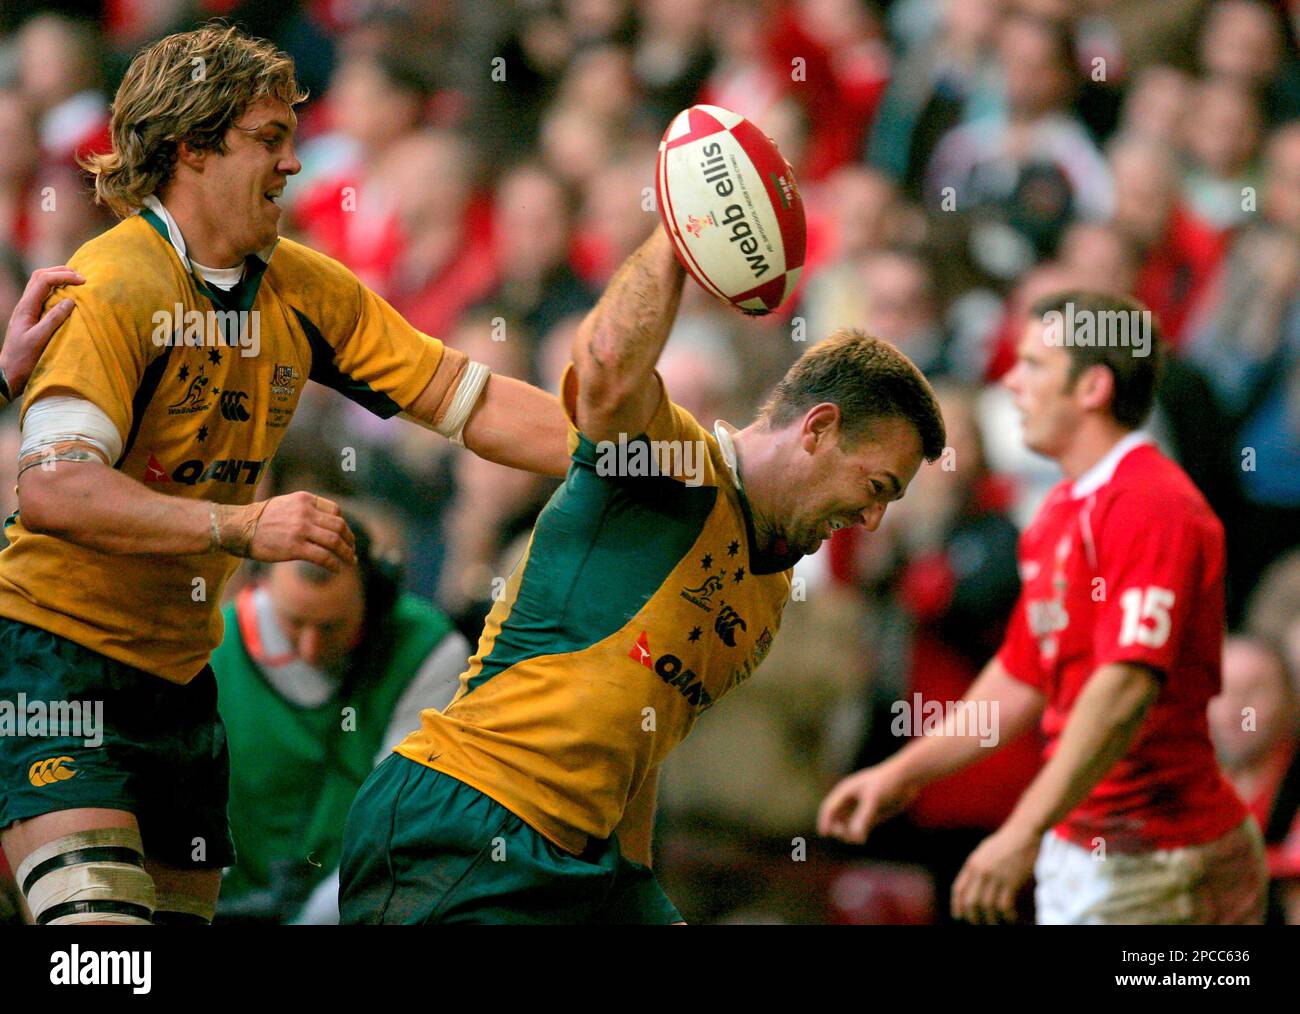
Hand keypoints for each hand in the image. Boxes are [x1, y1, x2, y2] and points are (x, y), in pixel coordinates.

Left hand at [0, 266, 84, 396]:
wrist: (9, 372)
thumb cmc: (23, 359)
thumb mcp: (39, 339)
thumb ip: (53, 319)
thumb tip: (70, 301)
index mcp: (26, 307)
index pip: (43, 280)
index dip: (63, 276)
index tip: (83, 281)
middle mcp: (25, 304)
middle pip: (40, 276)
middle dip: (61, 272)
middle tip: (82, 276)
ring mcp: (27, 309)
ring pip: (40, 284)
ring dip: (58, 278)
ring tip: (76, 281)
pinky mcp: (31, 316)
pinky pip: (43, 295)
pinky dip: (56, 289)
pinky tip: (67, 295)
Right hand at [241, 491, 356, 569]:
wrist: (239, 527)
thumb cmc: (261, 518)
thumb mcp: (286, 503)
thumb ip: (306, 509)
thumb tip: (326, 524)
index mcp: (305, 499)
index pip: (335, 510)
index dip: (343, 525)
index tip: (346, 536)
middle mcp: (305, 512)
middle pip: (339, 525)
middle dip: (349, 540)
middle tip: (352, 550)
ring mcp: (301, 530)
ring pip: (335, 541)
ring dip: (346, 553)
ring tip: (350, 561)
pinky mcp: (295, 547)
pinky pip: (323, 557)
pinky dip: (334, 564)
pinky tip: (337, 569)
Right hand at [816, 761, 916, 843]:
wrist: (906, 779)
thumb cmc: (887, 783)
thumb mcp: (873, 799)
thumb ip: (863, 817)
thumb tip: (855, 836)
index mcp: (846, 791)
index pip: (829, 808)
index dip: (825, 820)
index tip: (824, 833)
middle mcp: (850, 801)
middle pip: (835, 819)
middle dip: (837, 829)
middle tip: (844, 835)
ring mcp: (860, 809)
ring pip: (847, 826)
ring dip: (848, 834)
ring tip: (857, 838)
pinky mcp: (871, 817)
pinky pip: (859, 830)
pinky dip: (858, 835)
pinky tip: (862, 839)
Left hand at [950, 823, 1039, 923]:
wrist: (1023, 831)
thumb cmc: (1006, 841)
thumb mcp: (984, 851)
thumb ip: (977, 867)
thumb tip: (972, 883)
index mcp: (972, 864)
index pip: (958, 889)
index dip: (957, 906)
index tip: (959, 917)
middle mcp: (980, 871)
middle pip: (971, 902)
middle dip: (973, 917)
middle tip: (979, 924)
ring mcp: (995, 876)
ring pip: (987, 907)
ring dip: (992, 920)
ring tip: (996, 924)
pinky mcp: (1010, 880)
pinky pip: (1005, 906)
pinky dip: (1008, 916)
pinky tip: (1012, 919)